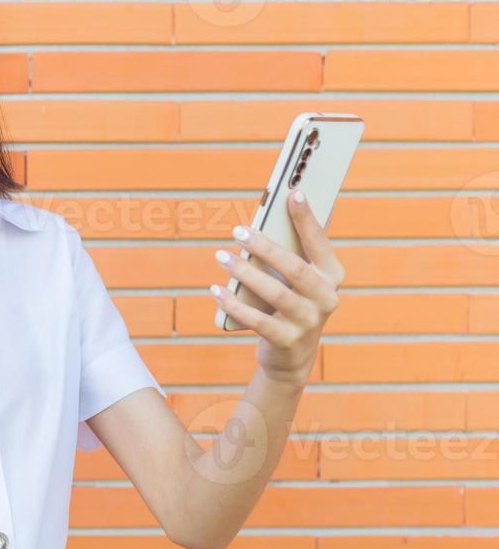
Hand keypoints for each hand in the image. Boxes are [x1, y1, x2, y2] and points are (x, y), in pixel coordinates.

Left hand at [211, 190, 343, 385]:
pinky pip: (256, 320)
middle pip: (294, 267)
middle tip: (238, 231)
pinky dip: (233, 304)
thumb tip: (263, 221)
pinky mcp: (287, 340)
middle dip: (264, 247)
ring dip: (244, 272)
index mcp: (332, 276)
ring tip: (221, 256)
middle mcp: (326, 298)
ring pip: (274, 292)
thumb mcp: (297, 281)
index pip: (319, 242)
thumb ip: (289, 254)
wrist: (291, 356)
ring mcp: (308, 322)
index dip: (307, 219)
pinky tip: (216, 290)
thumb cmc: (290, 303)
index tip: (293, 193)